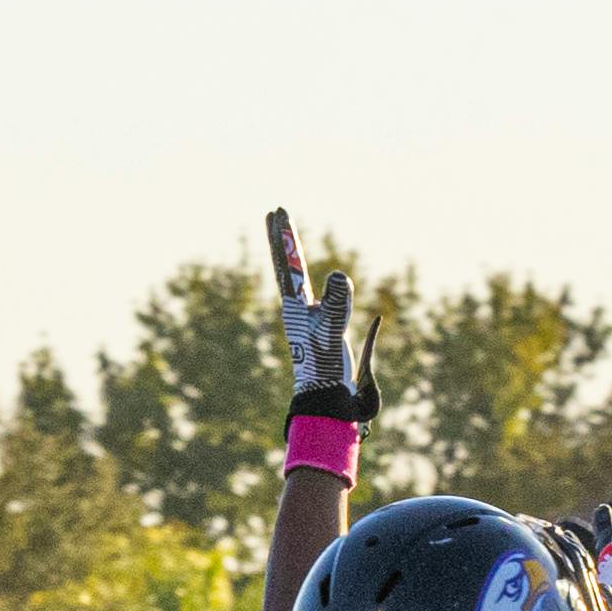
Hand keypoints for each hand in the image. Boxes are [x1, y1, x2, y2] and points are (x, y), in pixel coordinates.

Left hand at [269, 206, 384, 422]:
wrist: (325, 399)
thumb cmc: (326, 366)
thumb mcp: (333, 330)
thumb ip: (336, 301)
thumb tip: (337, 274)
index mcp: (296, 306)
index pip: (289, 264)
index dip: (286, 237)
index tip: (278, 211)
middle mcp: (297, 309)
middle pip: (286, 266)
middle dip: (282, 241)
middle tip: (274, 214)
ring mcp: (307, 320)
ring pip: (296, 280)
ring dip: (292, 259)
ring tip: (289, 245)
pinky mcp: (318, 331)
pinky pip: (314, 297)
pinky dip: (310, 283)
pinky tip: (317, 285)